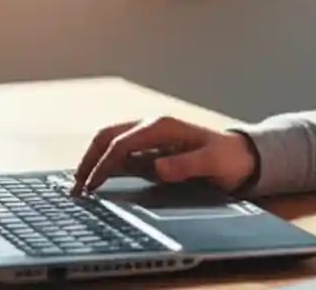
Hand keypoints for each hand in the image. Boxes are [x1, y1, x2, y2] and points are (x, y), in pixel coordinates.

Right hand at [70, 116, 256, 195]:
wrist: (241, 157)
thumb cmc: (228, 158)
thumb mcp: (212, 162)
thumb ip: (186, 165)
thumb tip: (157, 167)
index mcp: (162, 127)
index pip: (121, 143)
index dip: (103, 164)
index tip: (91, 186)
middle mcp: (151, 128)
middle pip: (107, 137)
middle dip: (88, 160)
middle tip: (75, 187)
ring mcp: (149, 139)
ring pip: (109, 145)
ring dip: (92, 162)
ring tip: (80, 188)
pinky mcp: (150, 152)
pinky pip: (120, 156)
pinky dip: (104, 167)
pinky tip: (97, 184)